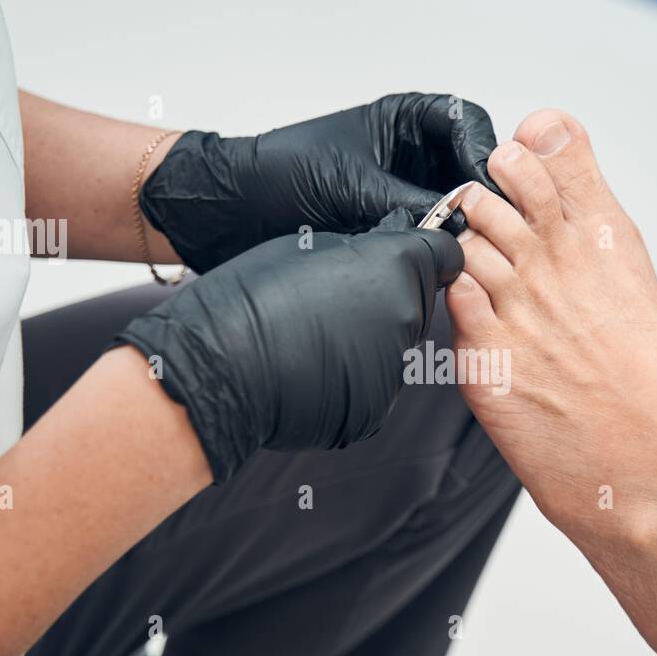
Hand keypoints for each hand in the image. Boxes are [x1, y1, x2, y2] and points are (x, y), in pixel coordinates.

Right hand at [113, 210, 463, 481]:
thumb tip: (388, 243)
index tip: (402, 255)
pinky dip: (352, 377)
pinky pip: (373, 385)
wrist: (215, 369)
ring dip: (370, 338)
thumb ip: (363, 247)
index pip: (441, 255)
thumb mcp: (310, 244)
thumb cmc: (249, 297)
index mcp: (396, 269)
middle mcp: (406, 320)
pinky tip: (312, 367)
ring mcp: (392, 372)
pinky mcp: (373, 412)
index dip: (423, 252)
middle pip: (418, 302)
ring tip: (316, 335)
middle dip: (392, 296)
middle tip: (338, 297)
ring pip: (395, 346)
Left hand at [139, 93, 500, 272]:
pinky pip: (432, 230)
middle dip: (485, 194)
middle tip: (495, 225)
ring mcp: (405, 187)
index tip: (491, 187)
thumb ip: (409, 201)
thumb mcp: (352, 184)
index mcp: (402, 119)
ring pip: (458, 202)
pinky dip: (443, 244)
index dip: (486, 153)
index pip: (467, 122)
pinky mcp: (393, 223)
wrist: (230, 210)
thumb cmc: (277, 174)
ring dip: (467, 222)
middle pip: (472, 165)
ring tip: (476, 246)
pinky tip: (451, 261)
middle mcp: (410, 151)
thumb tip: (460, 225)